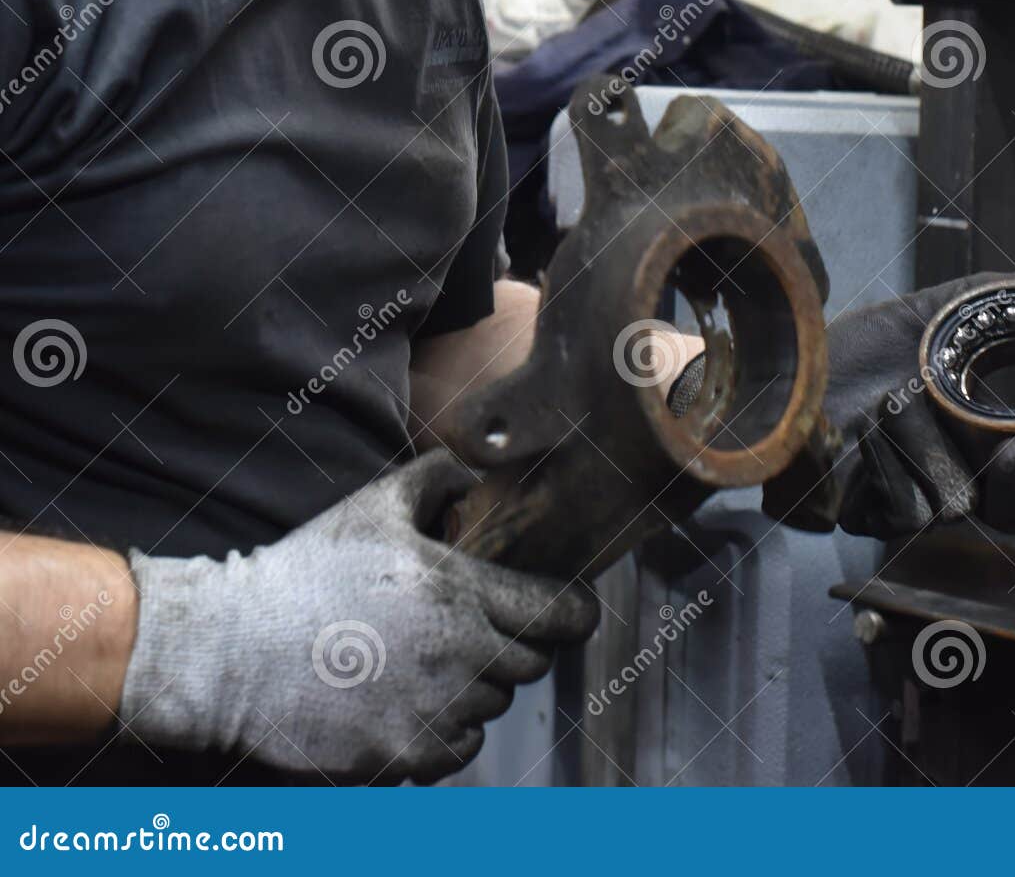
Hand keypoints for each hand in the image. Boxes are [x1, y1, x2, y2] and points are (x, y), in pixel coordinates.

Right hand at [118, 450, 596, 783]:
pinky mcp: (401, 757)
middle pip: (530, 663)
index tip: (567, 611)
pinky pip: (459, 750)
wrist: (227, 653)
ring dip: (475, 688)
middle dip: (514, 646)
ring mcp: (431, 711)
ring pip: (493, 706)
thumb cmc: (304, 574)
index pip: (561, 614)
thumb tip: (477, 471)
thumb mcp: (372, 508)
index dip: (573, 612)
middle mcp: (457, 655)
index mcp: (459, 591)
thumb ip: (435, 479)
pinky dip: (447, 732)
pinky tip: (409, 702)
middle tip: (471, 631)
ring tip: (424, 663)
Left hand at [831, 274, 1014, 537]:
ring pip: (959, 507)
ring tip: (900, 403)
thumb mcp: (927, 313)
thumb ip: (993, 301)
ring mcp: (915, 503)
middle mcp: (956, 477)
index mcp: (984, 437)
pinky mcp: (870, 518)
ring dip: (933, 450)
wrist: (783, 366)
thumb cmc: (855, 347)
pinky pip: (903, 513)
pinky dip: (889, 465)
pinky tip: (865, 433)